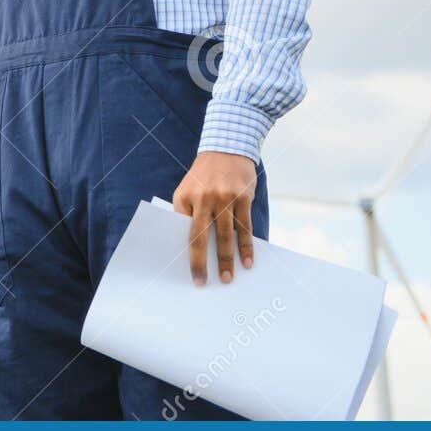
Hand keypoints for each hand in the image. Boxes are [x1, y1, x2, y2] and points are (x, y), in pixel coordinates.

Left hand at [172, 152, 257, 285]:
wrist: (226, 148)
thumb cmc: (203, 176)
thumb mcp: (187, 189)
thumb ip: (187, 213)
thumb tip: (188, 246)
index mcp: (184, 198)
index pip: (182, 232)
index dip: (184, 253)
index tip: (187, 271)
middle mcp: (203, 198)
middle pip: (201, 237)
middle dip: (202, 263)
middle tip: (204, 282)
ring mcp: (224, 198)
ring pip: (225, 235)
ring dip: (226, 259)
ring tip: (228, 278)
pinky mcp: (242, 198)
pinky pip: (244, 227)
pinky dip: (246, 247)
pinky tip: (247, 261)